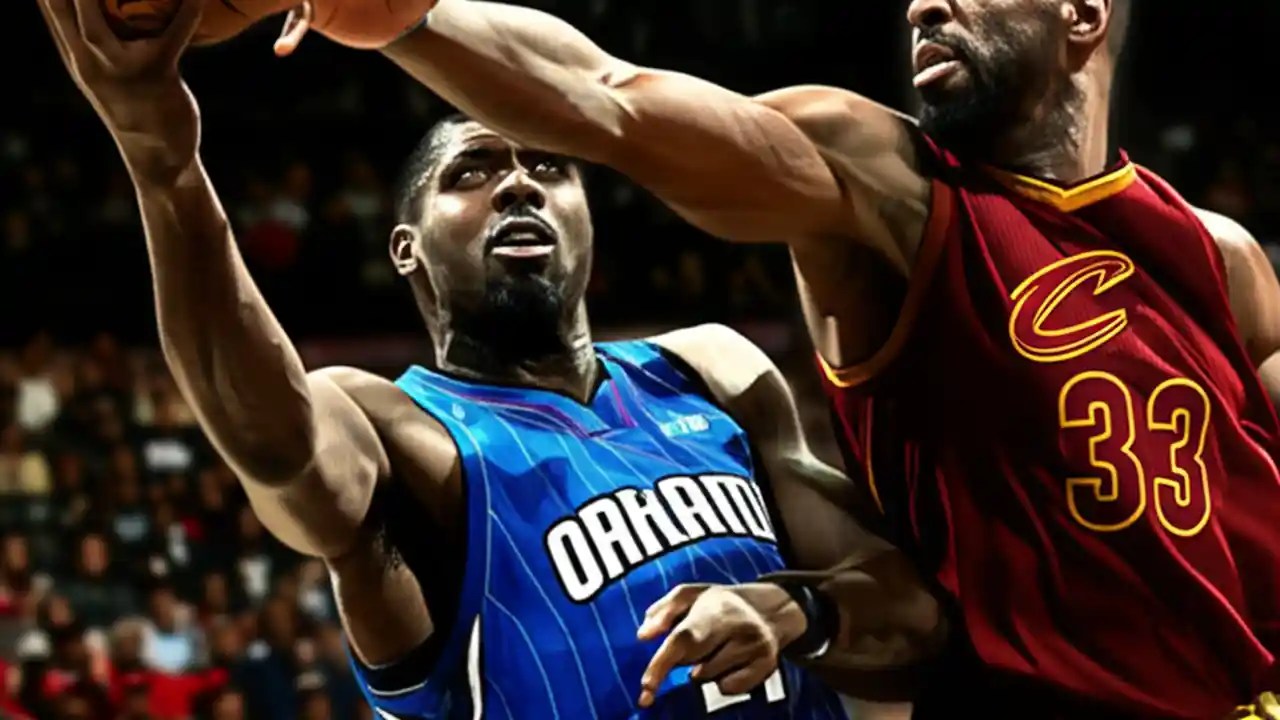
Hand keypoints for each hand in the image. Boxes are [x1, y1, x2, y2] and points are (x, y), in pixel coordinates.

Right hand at [37, 0, 201, 172]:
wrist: (160, 160)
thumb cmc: (137, 107)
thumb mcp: (104, 72)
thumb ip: (90, 36)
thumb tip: (84, 6)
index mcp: (74, 54)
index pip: (49, 5)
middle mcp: (86, 60)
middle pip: (62, 5)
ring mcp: (116, 70)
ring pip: (96, 19)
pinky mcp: (154, 77)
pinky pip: (171, 36)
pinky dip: (184, 10)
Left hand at [635, 583, 806, 707]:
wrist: (771, 608)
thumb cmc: (719, 603)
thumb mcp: (689, 594)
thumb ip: (663, 612)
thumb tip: (643, 636)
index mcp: (715, 607)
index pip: (684, 638)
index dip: (662, 663)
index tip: (646, 687)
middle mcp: (739, 627)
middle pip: (696, 663)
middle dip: (681, 663)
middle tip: (690, 645)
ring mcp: (755, 647)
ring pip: (710, 678)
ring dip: (702, 669)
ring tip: (715, 648)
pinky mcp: (766, 665)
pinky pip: (730, 688)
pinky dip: (722, 680)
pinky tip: (730, 662)